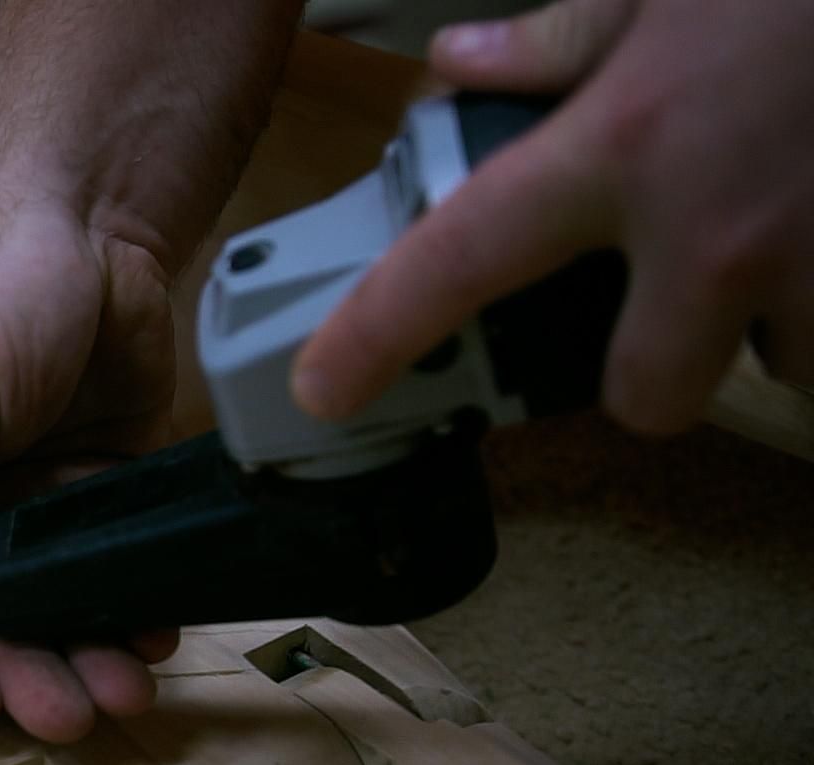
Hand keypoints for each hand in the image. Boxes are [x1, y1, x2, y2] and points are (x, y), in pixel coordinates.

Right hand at [0, 173, 181, 741]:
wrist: (93, 203)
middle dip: (19, 669)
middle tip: (72, 713)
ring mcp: (15, 494)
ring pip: (41, 602)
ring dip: (76, 652)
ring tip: (123, 693)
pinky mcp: (85, 483)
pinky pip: (98, 566)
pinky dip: (122, 606)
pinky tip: (150, 638)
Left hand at [293, 0, 813, 431]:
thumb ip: (556, 36)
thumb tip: (463, 62)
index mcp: (621, 145)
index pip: (460, 259)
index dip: (375, 335)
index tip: (326, 389)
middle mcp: (713, 230)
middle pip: (643, 398)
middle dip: (648, 367)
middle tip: (659, 301)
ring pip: (774, 372)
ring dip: (767, 327)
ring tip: (783, 237)